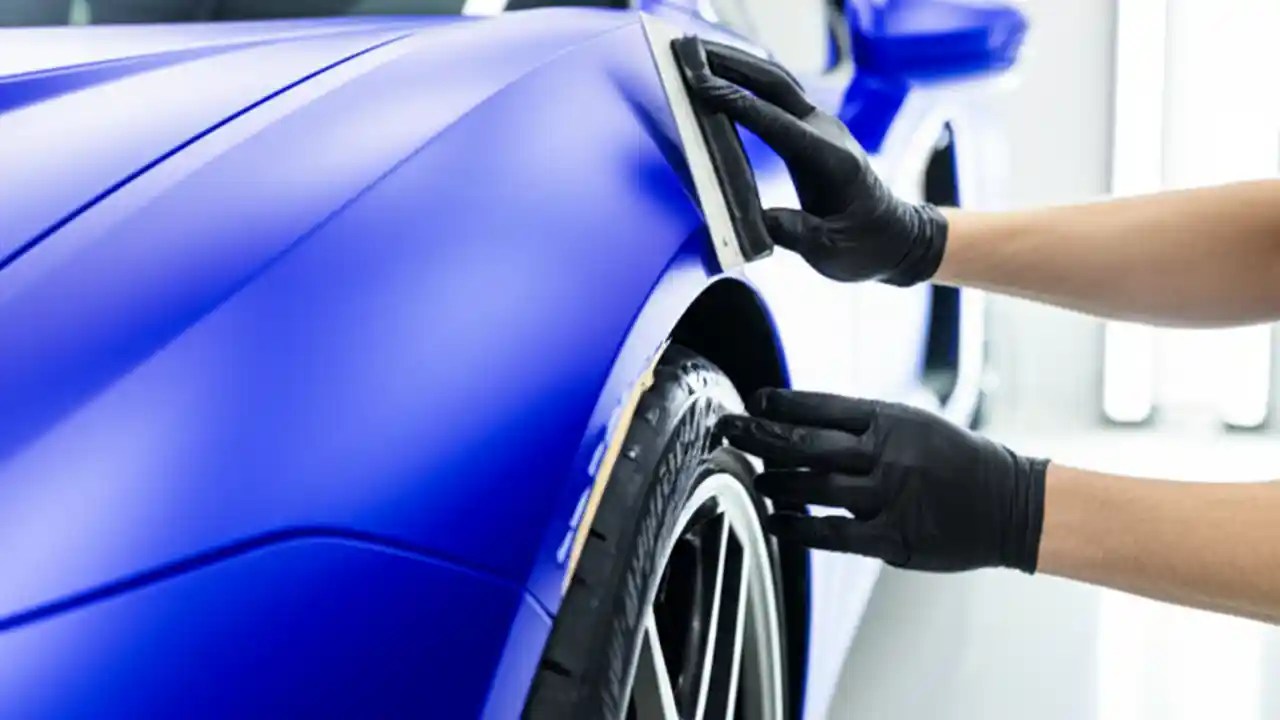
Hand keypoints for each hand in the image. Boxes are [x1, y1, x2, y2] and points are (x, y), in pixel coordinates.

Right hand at [683, 41, 947, 285]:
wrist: (897, 237)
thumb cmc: (866, 248)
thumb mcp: (830, 252)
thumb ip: (793, 232)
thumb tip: (753, 218)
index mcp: (832, 162)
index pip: (777, 125)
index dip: (738, 105)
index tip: (703, 87)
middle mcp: (827, 134)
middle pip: (777, 86)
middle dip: (734, 67)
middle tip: (693, 54)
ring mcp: (822, 128)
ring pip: (778, 84)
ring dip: (741, 66)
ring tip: (702, 54)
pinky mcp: (814, 131)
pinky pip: (780, 97)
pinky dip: (751, 81)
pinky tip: (727, 75)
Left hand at [716, 389, 1047, 572]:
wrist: (1012, 503)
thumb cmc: (957, 460)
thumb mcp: (916, 424)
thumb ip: (865, 426)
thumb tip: (805, 422)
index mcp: (892, 420)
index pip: (824, 407)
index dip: (783, 403)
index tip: (754, 400)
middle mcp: (887, 455)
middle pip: (808, 444)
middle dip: (761, 436)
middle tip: (729, 430)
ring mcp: (889, 497)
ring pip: (814, 488)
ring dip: (776, 482)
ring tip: (755, 478)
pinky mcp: (894, 537)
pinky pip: (833, 533)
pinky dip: (799, 527)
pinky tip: (778, 521)